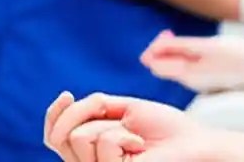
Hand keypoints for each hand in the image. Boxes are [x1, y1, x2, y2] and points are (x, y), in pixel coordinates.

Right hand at [44, 91, 220, 161]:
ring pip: (79, 137)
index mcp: (89, 148)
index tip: (67, 94)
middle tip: (119, 119)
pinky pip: (103, 143)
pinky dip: (124, 136)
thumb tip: (66, 103)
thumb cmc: (160, 126)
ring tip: (135, 138)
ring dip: (112, 127)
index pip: (53, 134)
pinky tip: (140, 145)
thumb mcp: (119, 108)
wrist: (190, 141)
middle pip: (63, 134)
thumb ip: (89, 108)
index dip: (53, 113)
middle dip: (88, 114)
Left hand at [141, 31, 243, 92]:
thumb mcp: (206, 46)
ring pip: (176, 67)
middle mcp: (190, 82)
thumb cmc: (236, 55)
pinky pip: (188, 68)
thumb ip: (178, 46)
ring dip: (174, 52)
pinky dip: (185, 56)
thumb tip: (155, 46)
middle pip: (164, 67)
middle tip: (170, 32)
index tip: (166, 32)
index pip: (155, 64)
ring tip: (182, 38)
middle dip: (162, 49)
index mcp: (187, 75)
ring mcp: (199, 82)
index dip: (154, 48)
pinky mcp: (208, 79)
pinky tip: (196, 48)